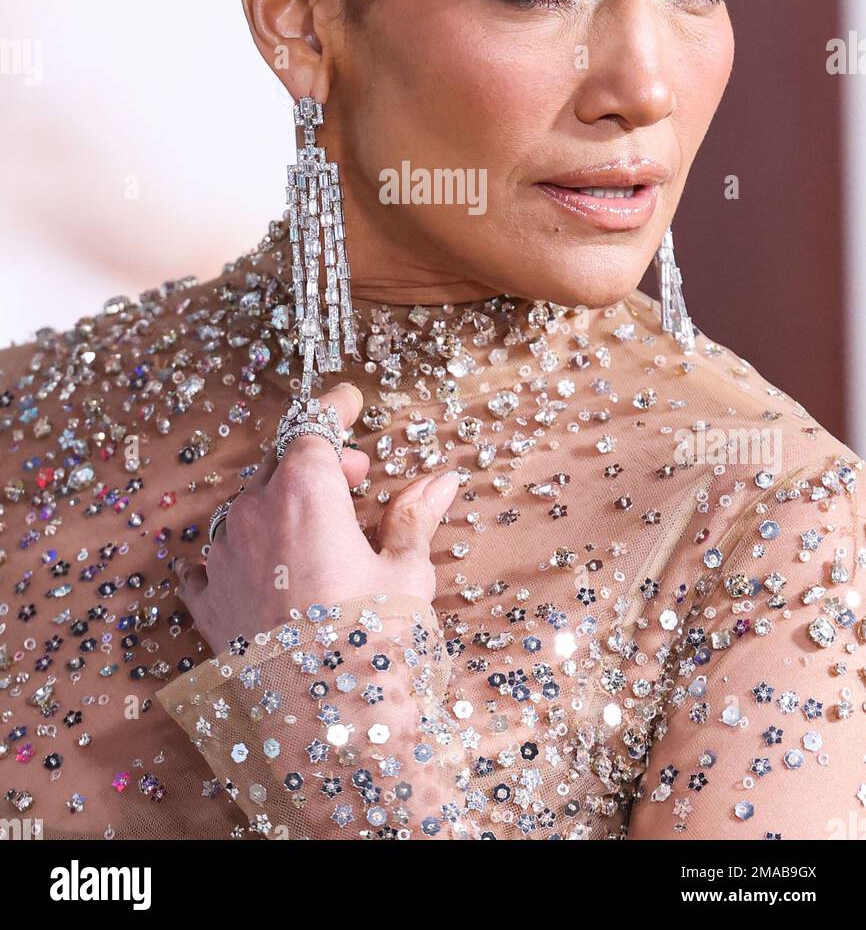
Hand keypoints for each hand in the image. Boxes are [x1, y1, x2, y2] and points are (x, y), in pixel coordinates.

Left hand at [175, 383, 459, 654]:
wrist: (324, 724)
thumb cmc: (374, 641)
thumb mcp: (405, 573)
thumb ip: (415, 517)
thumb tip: (441, 479)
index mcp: (306, 492)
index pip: (315, 426)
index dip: (335, 409)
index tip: (350, 401)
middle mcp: (255, 513)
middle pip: (282, 463)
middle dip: (319, 461)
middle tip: (358, 478)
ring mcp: (222, 557)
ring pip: (248, 507)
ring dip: (280, 506)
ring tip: (319, 532)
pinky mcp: (206, 601)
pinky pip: (210, 560)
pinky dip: (237, 553)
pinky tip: (258, 569)